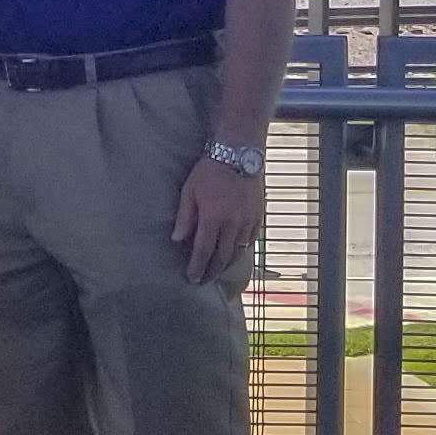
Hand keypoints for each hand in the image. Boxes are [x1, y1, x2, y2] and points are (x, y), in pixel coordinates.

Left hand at [172, 157, 266, 283]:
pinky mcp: (258, 216)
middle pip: (222, 256)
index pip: (203, 250)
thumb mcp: (189, 191)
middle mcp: (232, 224)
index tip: (192, 278)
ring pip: (238, 251)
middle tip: (204, 280)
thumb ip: (185, 217)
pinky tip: (235, 253)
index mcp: (213, 218)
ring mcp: (248, 221)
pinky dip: (242, 250)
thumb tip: (177, 239)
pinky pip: (251, 240)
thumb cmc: (210, 171)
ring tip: (218, 270)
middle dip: (212, 271)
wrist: (239, 154)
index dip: (197, 267)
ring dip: (227, 264)